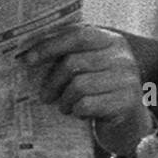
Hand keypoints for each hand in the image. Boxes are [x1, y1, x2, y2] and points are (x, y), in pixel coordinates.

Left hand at [17, 23, 153, 157]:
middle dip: (53, 81)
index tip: (27, 59)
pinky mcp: (125, 103)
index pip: (78, 35)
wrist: (129, 123)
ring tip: (64, 107)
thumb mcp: (92, 67)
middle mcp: (123, 58)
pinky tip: (79, 113)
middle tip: (45, 95)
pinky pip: (87, 104)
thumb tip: (29, 52)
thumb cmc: (102, 91)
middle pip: (74, 63)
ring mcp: (127, 80)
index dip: (50, 45)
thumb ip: (71, 54)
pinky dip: (77, 111)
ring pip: (78, 86)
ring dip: (65, 100)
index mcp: (113, 41)